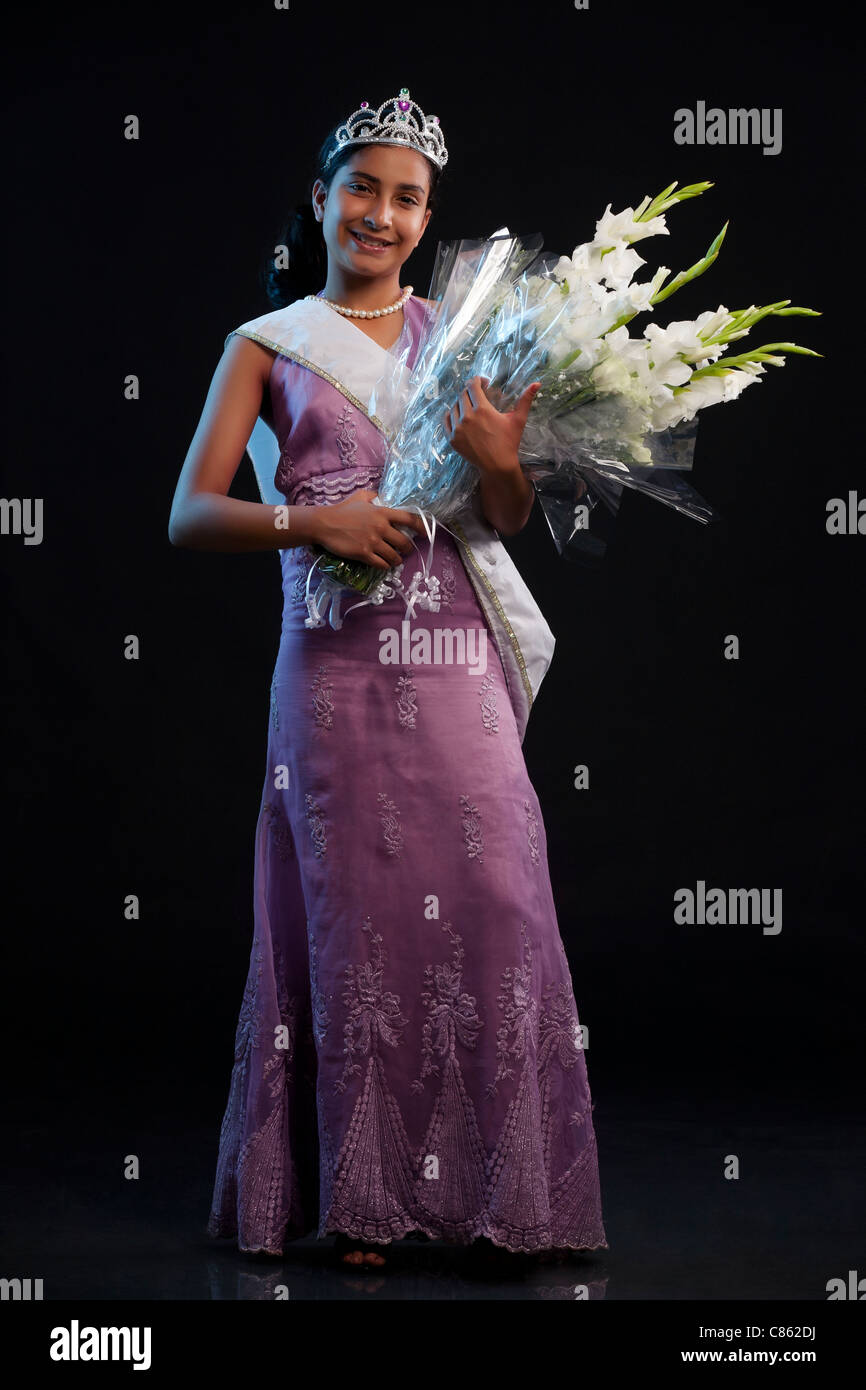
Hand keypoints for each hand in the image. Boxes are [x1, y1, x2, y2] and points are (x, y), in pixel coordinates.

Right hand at [311, 488, 426, 570]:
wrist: (324, 524)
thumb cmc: (342, 510)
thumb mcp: (360, 496)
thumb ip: (375, 497)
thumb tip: (383, 498)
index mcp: (382, 512)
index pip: (409, 519)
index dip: (421, 526)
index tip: (425, 533)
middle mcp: (380, 527)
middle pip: (404, 542)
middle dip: (407, 548)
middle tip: (405, 550)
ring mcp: (372, 542)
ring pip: (394, 556)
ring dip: (397, 559)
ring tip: (396, 560)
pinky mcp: (364, 554)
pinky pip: (381, 564)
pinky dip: (385, 566)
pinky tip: (384, 565)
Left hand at [443, 375, 540, 473]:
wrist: (497, 466)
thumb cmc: (509, 442)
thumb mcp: (518, 420)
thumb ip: (525, 399)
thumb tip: (537, 383)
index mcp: (482, 409)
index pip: (472, 386)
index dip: (477, 380)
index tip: (482, 382)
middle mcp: (467, 417)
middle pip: (462, 395)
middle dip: (470, 391)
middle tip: (477, 394)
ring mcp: (458, 429)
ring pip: (454, 407)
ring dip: (461, 402)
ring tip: (469, 406)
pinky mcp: (452, 439)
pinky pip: (446, 421)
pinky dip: (450, 415)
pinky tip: (458, 415)